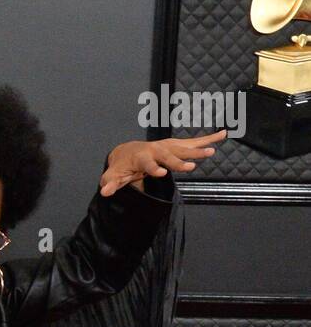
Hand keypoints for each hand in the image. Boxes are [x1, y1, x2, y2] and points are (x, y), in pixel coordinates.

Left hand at [100, 131, 227, 196]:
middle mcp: (156, 148)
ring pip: (184, 147)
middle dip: (179, 160)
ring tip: (213, 150)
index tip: (160, 174)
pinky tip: (222, 135)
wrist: (128, 152)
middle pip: (169, 154)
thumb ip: (110, 183)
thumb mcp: (113, 176)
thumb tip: (104, 192)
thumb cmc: (121, 166)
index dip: (153, 167)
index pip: (147, 162)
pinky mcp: (176, 146)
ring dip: (198, 149)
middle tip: (191, 167)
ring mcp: (167, 146)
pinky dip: (208, 139)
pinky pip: (193, 143)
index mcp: (141, 156)